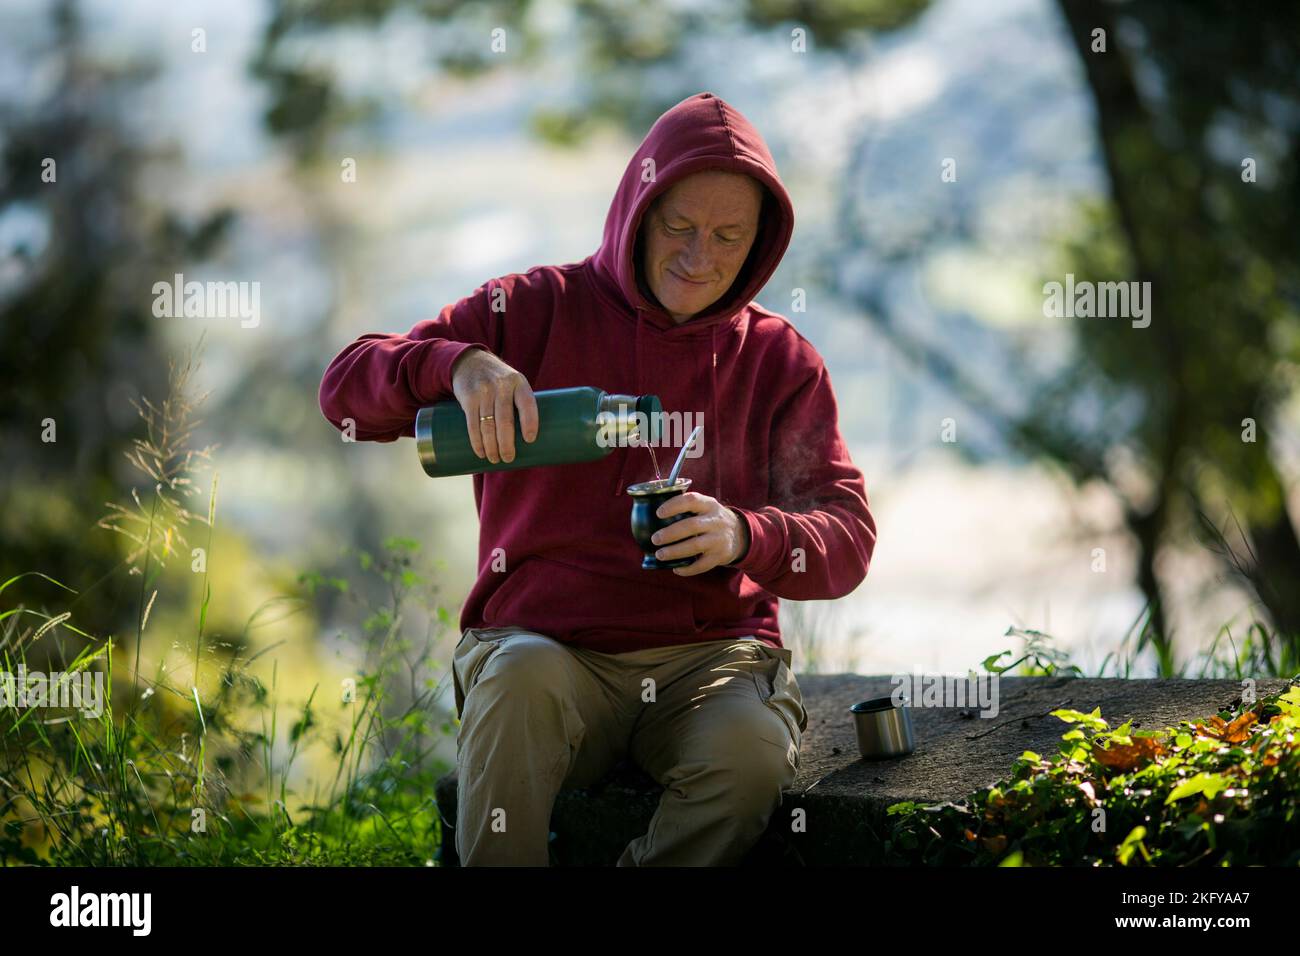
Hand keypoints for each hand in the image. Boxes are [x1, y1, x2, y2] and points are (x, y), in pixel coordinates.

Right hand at [450, 348, 538, 462]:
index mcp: (519, 382)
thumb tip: (533, 440)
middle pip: (505, 420)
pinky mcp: (468, 397)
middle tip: (508, 459)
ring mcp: (483, 391)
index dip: (530, 422)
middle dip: (507, 444)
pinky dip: (477, 441)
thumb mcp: (513, 383)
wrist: (470, 362)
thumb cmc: (499, 381)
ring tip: (495, 459)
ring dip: (491, 447)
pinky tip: (480, 452)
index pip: (527, 403)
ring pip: (488, 425)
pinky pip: (472, 424)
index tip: (530, 440)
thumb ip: (520, 405)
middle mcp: (501, 385)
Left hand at [651, 492, 749, 575]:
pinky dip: (688, 569)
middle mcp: (716, 521)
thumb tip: (651, 513)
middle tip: (654, 539)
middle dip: (670, 533)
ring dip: (675, 551)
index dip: (674, 506)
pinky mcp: (720, 556)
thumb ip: (686, 507)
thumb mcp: (705, 507)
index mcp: (709, 505)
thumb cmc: (711, 519)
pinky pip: (702, 565)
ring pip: (695, 546)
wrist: (740, 535)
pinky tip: (676, 568)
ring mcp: (719, 539)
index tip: (658, 513)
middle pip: (691, 526)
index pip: (691, 500)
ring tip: (659, 555)